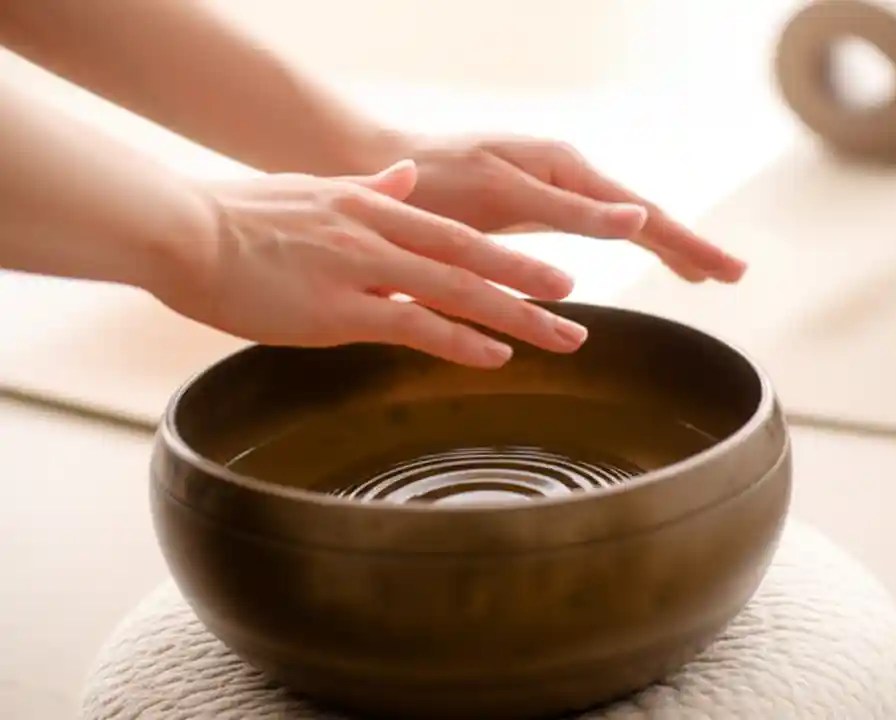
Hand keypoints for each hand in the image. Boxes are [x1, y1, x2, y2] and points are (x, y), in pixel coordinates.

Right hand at [160, 161, 590, 367]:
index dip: (507, 253)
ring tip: (562, 336)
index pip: (456, 232)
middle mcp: (380, 234)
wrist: (182, 230)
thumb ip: (369, 190)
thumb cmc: (238, 217)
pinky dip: (462, 341)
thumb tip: (405, 176)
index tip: (546, 270)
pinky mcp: (339, 310)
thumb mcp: (315, 191)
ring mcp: (363, 271)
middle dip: (531, 281)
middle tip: (576, 301)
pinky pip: (415, 326)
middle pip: (473, 259)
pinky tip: (496, 356)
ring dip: (517, 316)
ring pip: (458, 292)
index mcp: (374, 207)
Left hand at [384, 134, 746, 282]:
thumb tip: (640, 218)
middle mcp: (565, 173)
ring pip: (624, 219)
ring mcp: (552, 187)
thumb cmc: (433, 181)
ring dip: (666, 243)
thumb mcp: (502, 195)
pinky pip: (598, 223)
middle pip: (644, 215)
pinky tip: (642, 250)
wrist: (380, 169)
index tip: (726, 271)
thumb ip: (569, 210)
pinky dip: (630, 239)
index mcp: (564, 169)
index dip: (687, 245)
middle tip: (735, 274)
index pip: (643, 214)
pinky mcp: (535, 202)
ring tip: (702, 271)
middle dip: (690, 244)